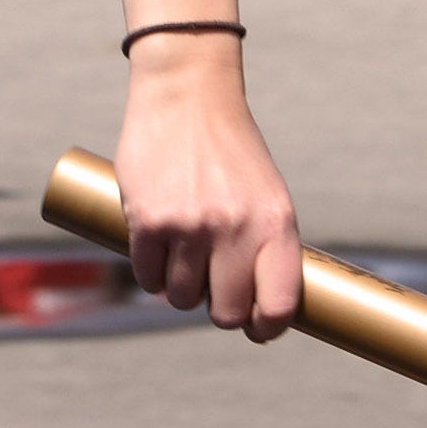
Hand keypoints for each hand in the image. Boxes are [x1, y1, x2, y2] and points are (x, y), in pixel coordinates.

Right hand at [116, 46, 300, 341]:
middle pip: (225, 312)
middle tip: (214, 291)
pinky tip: (159, 251)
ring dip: (181, 289)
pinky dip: (152, 274)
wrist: (187, 98)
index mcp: (276, 223)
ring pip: (182, 298)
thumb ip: (267, 247)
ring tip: (185, 258)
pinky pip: (148, 278)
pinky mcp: (149, 222)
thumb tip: (259, 311)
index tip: (259, 329)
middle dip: (220, 310)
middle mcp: (236, 228)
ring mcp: (191, 227)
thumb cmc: (233, 154)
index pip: (278, 303)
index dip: (268, 328)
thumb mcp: (268, 195)